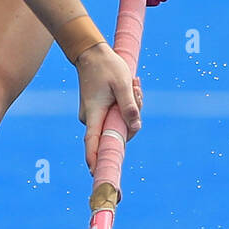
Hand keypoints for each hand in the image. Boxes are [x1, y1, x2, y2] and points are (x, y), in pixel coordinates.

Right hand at [75, 43, 142, 173]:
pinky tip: (131, 87)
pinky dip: (126, 105)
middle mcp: (91, 118)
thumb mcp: (123, 84)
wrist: (92, 53)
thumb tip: (136, 127)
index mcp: (94, 114)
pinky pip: (117, 115)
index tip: (96, 175)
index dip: (95, 159)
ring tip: (134, 85)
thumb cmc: (107, 67)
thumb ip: (130, 106)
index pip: (93, 143)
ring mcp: (94, 115)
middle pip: (116, 131)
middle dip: (132, 117)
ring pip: (119, 122)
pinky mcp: (99, 111)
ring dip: (131, 107)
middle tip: (137, 92)